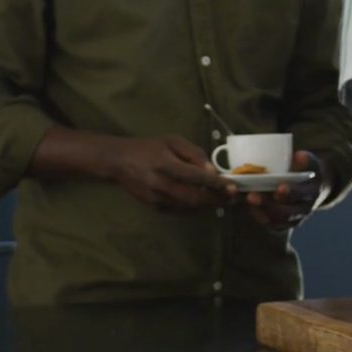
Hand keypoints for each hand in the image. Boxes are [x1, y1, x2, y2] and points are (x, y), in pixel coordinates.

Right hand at [101, 136, 229, 211]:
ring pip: (187, 207)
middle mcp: (160, 184)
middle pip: (193, 197)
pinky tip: (205, 203)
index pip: (196, 177)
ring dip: (208, 206)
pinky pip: (179, 211)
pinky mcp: (153, 206)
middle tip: (232, 197)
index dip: (216, 184)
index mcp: (165, 163)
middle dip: (216, 199)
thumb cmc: (148, 147)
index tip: (233, 186)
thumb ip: (194, 153)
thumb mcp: (172, 141)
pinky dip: (195, 209)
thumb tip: (211, 170)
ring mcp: (155, 198)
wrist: (119, 161)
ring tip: (223, 200)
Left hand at [237, 151, 325, 231]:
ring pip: (279, 220)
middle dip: (269, 204)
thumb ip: (305, 160)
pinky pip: (273, 226)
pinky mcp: (285, 225)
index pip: (303, 194)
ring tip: (248, 199)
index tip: (280, 187)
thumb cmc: (306, 171)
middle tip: (252, 195)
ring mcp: (295, 218)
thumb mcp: (310, 163)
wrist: (312, 188)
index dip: (292, 192)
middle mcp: (305, 208)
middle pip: (289, 212)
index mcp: (312, 191)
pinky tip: (251, 208)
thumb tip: (298, 156)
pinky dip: (261, 218)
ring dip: (262, 211)